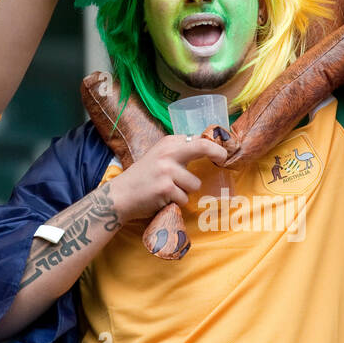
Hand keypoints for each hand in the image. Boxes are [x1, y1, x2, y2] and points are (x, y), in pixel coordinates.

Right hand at [109, 133, 225, 222]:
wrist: (120, 195)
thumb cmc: (142, 178)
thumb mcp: (158, 157)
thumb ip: (178, 154)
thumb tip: (207, 150)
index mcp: (167, 143)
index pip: (197, 139)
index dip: (213, 146)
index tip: (221, 154)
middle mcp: (167, 153)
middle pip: (202, 147)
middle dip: (218, 153)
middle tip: (223, 160)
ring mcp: (167, 170)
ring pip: (194, 184)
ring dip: (185, 192)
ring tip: (169, 191)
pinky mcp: (166, 188)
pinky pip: (184, 198)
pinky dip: (176, 202)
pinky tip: (162, 199)